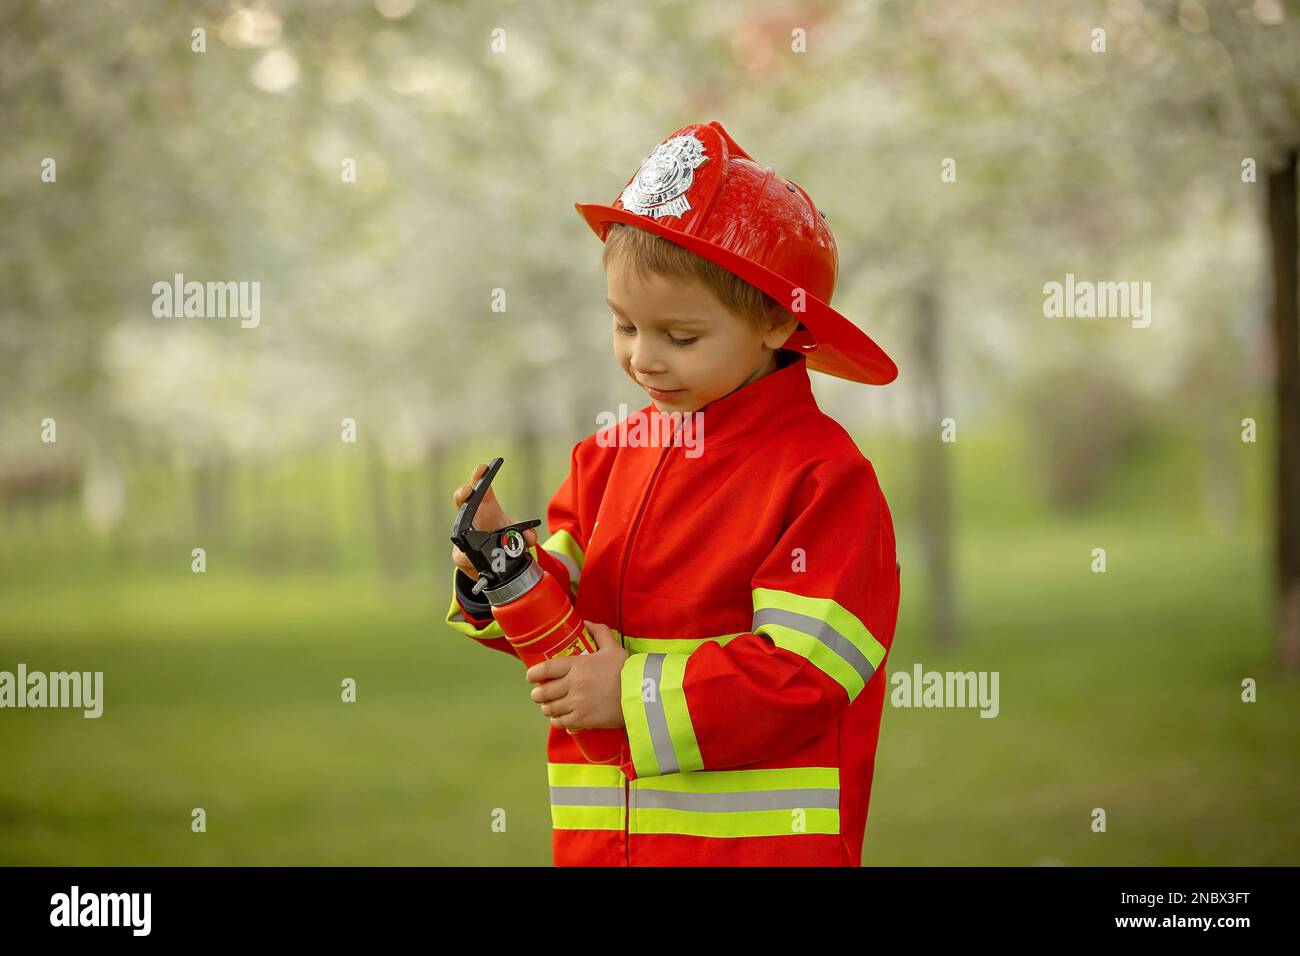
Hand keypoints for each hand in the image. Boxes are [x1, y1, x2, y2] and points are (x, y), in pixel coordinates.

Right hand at [450, 462, 538, 579]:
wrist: (495, 563)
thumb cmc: (504, 541)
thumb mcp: (520, 536)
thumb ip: (527, 534)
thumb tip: (529, 538)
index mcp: (485, 507)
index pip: (482, 488)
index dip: (480, 476)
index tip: (484, 467)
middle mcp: (472, 519)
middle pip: (462, 501)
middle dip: (463, 493)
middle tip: (468, 491)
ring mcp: (464, 537)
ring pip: (458, 529)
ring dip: (460, 530)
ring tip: (465, 530)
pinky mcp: (460, 556)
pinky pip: (462, 557)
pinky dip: (467, 559)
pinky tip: (469, 559)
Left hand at [526, 622, 627, 730]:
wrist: (641, 695)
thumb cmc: (627, 670)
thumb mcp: (613, 647)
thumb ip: (599, 632)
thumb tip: (586, 623)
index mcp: (577, 665)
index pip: (546, 669)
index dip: (533, 673)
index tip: (530, 676)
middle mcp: (573, 684)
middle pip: (544, 692)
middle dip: (537, 694)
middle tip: (538, 694)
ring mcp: (577, 703)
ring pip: (550, 709)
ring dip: (546, 708)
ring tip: (548, 707)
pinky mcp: (583, 720)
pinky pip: (561, 722)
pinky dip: (557, 721)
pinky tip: (558, 718)